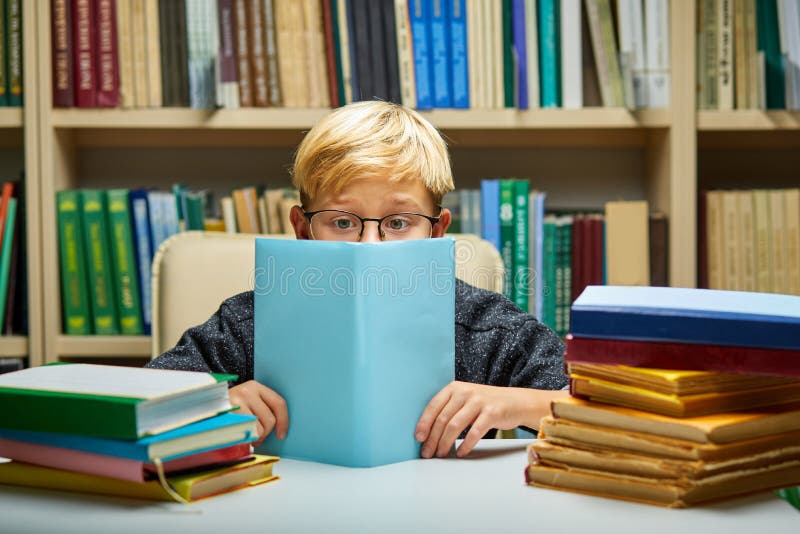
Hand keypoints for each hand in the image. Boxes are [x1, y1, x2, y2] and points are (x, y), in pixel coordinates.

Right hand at [229, 380, 288, 443]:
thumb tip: (281, 429)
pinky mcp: (227, 415)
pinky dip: (245, 439)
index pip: (279, 403)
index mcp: (255, 386)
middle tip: (257, 436)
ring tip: (246, 434)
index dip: (284, 421)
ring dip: (255, 438)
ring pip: (258, 429)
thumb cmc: (229, 407)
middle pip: (270, 420)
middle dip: (266, 433)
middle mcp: (246, 391)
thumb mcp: (248, 401)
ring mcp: (236, 402)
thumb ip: (262, 408)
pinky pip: (245, 433)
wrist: (201, 404)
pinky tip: (239, 436)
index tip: (282, 434)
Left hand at [415, 381, 566, 458]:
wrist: (515, 402)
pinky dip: (465, 445)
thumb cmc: (485, 404)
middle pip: (443, 418)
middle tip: (427, 453)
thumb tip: (427, 433)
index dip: (424, 423)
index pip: (433, 406)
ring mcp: (479, 401)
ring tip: (441, 455)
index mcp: (454, 388)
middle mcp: (465, 392)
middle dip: (432, 438)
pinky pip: (474, 432)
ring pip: (455, 425)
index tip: (418, 438)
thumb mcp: (465, 399)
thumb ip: (449, 409)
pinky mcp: (492, 412)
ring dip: (445, 443)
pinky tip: (460, 453)